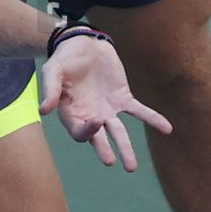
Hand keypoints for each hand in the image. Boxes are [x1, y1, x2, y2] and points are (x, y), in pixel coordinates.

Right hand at [38, 34, 171, 169]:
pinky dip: (153, 119)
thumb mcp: (52, 71)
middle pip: (98, 139)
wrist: (83, 44)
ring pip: (119, 133)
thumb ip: (51, 90)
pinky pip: (139, 112)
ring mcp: (108, 110)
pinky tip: (167, 129)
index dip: (87, 131)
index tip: (96, 121)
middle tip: (112, 162)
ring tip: (131, 168)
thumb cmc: (64, 59)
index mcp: (71, 114)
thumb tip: (44, 110)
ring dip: (126, 148)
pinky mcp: (123, 99)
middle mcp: (90, 117)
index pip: (79, 131)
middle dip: (105, 151)